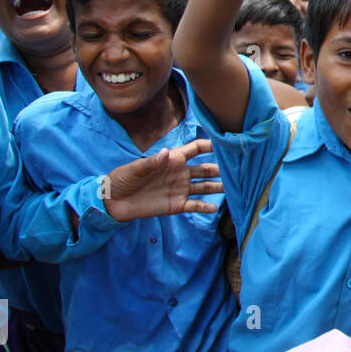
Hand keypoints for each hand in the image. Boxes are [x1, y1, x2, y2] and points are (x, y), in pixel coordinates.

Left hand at [101, 139, 221, 221]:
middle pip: (206, 168)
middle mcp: (180, 173)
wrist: (113, 201)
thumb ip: (152, 162)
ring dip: (218, 186)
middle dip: (220, 168)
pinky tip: (215, 208)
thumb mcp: (135, 168)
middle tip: (237, 168)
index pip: (196, 149)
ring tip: (232, 187)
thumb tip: (167, 153)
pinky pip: (194, 205)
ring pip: (205, 186)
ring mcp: (180, 189)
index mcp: (173, 160)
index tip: (225, 144)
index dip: (210, 145)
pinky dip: (204, 207)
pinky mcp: (176, 205)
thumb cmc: (123, 178)